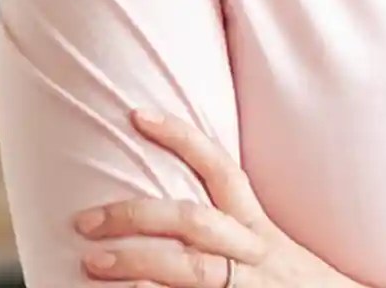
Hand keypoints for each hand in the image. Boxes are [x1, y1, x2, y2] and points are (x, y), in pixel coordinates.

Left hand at [74, 109, 363, 287]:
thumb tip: (169, 212)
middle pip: (193, 220)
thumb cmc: (300, 286)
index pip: (220, 168)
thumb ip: (228, 230)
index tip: (137, 114)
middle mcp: (255, 252)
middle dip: (136, 214)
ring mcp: (251, 287)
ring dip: (137, 262)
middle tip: (85, 219)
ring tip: (91, 262)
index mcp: (258, 228)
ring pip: (192, 269)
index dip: (180, 137)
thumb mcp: (271, 249)